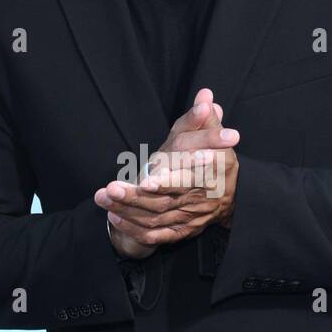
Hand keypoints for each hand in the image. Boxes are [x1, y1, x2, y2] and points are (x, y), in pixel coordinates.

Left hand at [95, 88, 238, 256]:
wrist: (227, 192)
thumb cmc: (212, 155)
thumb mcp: (210, 133)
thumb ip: (202, 117)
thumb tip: (205, 96)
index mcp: (213, 173)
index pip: (192, 178)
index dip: (170, 181)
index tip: (147, 180)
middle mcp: (203, 198)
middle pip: (166, 200)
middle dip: (137, 196)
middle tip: (111, 188)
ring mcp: (191, 216)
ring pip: (157, 218)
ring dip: (128, 209)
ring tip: (104, 196)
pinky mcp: (182, 230)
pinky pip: (157, 235)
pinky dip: (135, 229)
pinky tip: (114, 216)